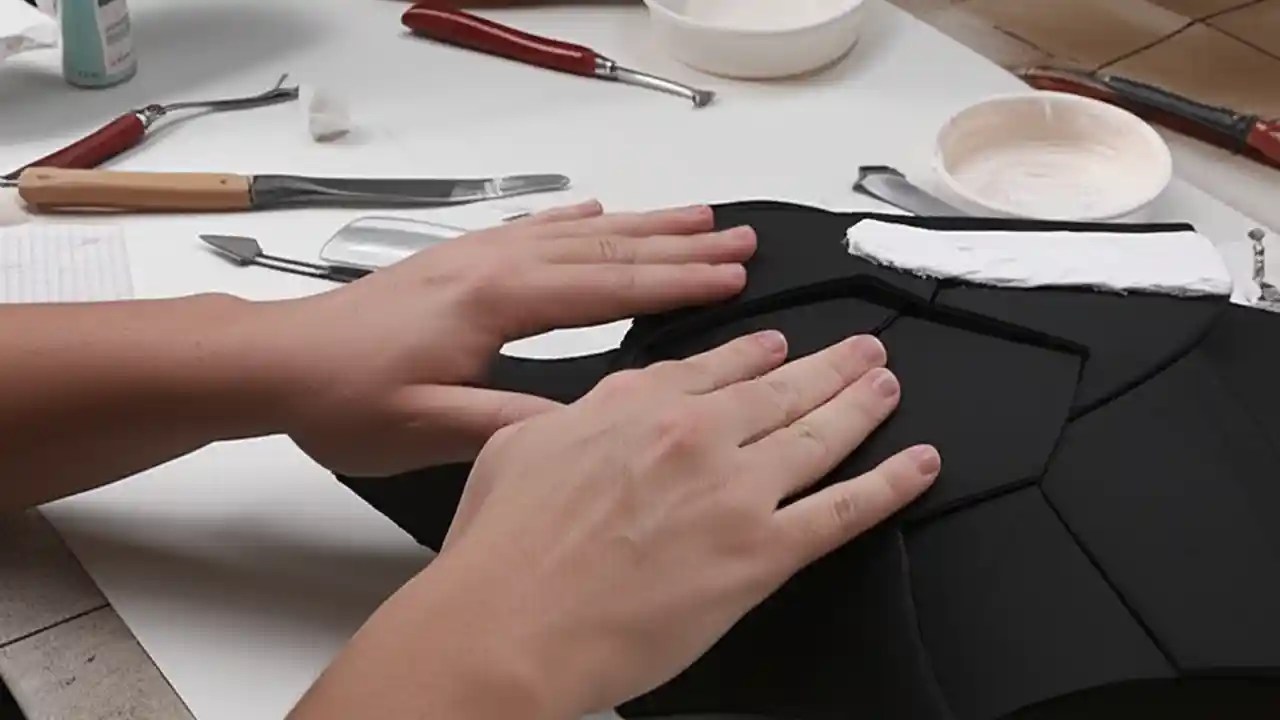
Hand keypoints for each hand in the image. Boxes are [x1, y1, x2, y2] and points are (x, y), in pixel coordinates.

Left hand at [263, 200, 754, 475]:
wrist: (277, 360)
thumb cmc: (343, 396)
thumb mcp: (427, 428)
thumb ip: (509, 424)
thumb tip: (587, 428)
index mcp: (495, 302)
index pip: (608, 288)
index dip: (676, 284)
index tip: (732, 277)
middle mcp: (494, 265)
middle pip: (607, 248)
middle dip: (680, 244)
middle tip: (739, 237)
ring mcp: (477, 256)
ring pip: (580, 231)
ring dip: (643, 224)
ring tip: (697, 216)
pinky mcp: (460, 261)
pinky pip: (535, 227)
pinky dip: (578, 218)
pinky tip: (598, 210)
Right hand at [423, 331, 940, 716]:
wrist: (509, 624)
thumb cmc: (502, 550)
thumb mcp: (519, 445)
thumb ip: (575, 417)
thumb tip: (597, 412)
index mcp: (637, 404)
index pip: (715, 366)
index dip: (756, 353)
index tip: (778, 346)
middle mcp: (696, 433)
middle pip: (780, 388)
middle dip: (828, 365)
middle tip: (861, 352)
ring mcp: (735, 489)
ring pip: (820, 434)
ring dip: (862, 404)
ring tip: (887, 385)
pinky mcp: (761, 553)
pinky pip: (845, 509)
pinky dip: (890, 482)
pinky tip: (917, 463)